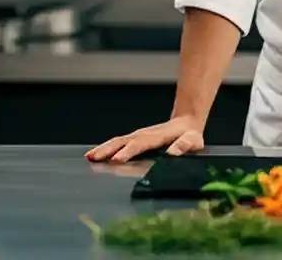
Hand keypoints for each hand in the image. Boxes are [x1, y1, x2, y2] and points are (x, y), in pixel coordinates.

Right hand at [85, 115, 204, 162]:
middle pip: (123, 142)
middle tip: (94, 159)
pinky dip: (105, 148)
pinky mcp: (134, 139)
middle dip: (108, 150)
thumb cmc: (189, 135)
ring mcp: (137, 136)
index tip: (116, 160)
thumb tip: (172, 154)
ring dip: (103, 148)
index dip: (128, 152)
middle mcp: (143, 135)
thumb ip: (183, 146)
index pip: (140, 145)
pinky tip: (94, 155)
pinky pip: (117, 143)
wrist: (186, 123)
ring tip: (89, 157)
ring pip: (117, 141)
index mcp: (156, 137)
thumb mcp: (192, 141)